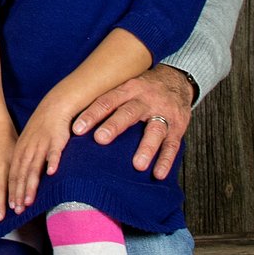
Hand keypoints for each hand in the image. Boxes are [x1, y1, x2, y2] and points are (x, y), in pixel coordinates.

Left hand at [8, 107, 74, 214]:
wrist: (54, 108)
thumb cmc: (41, 130)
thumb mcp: (28, 145)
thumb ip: (26, 163)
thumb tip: (22, 183)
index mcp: (20, 152)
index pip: (13, 174)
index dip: (12, 191)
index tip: (10, 207)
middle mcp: (28, 150)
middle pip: (21, 174)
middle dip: (18, 193)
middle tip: (17, 210)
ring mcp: (41, 145)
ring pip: (34, 167)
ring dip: (31, 185)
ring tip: (29, 200)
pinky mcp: (56, 140)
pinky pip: (53, 152)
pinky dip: (52, 162)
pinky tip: (52, 173)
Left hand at [70, 64, 191, 178]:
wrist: (177, 80)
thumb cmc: (143, 89)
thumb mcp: (126, 87)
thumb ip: (107, 102)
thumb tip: (75, 125)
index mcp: (129, 89)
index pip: (107, 100)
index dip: (92, 114)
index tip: (77, 129)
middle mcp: (146, 100)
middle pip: (129, 113)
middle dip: (114, 126)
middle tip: (100, 139)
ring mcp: (164, 113)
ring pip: (155, 130)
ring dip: (146, 148)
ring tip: (137, 165)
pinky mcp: (178, 127)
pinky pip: (173, 145)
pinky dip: (166, 160)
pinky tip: (158, 174)